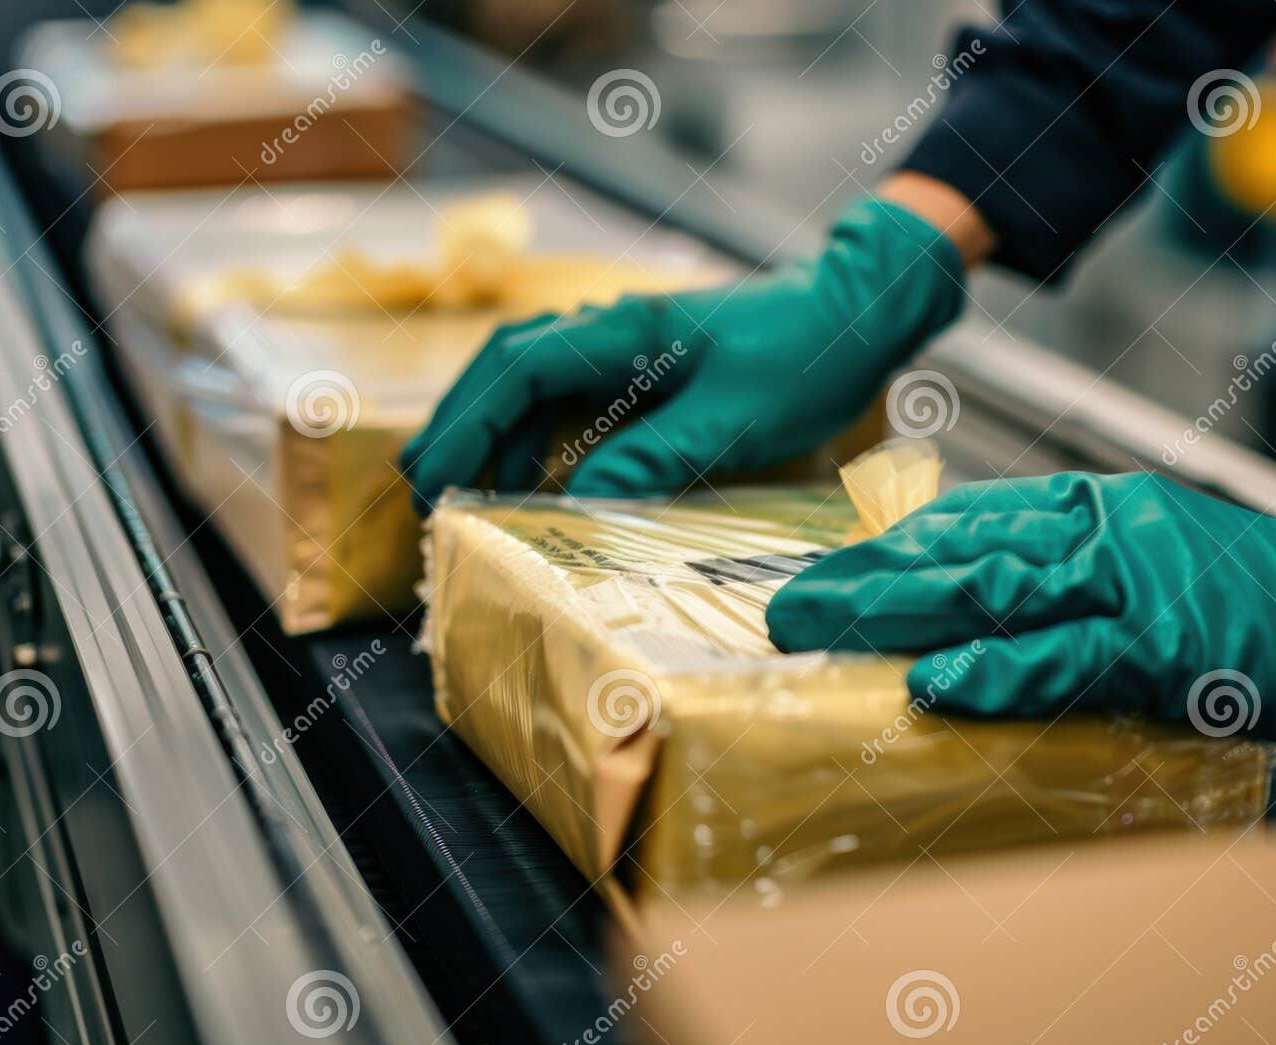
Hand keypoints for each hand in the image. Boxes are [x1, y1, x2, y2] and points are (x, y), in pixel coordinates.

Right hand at [401, 197, 964, 507]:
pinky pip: (572, 401)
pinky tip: (533, 479)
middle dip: (458, 426)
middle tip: (420, 490)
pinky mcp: (648, 371)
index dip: (466, 425)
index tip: (434, 478)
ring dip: (492, 434)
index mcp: (624, 332)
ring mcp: (628, 349)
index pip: (515, 369)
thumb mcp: (735, 417)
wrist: (855, 313)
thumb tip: (581, 500)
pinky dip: (539, 438)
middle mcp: (612, 333)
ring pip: (534, 386)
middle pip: (506, 371)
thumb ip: (658, 455)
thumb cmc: (805, 356)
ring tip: (459, 491)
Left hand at [765, 472, 1275, 746]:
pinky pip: (1062, 653)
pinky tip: (935, 678)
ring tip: (821, 625)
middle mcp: (1098, 530)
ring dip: (897, 607)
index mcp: (1091, 510)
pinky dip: (995, 667)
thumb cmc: (1254, 598)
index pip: (967, 521)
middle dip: (865, 576)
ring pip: (992, 585)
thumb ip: (1066, 577)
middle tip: (789, 601)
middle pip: (958, 547)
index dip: (888, 548)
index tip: (826, 571)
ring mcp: (1129, 580)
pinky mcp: (1163, 638)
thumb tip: (976, 610)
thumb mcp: (1149, 562)